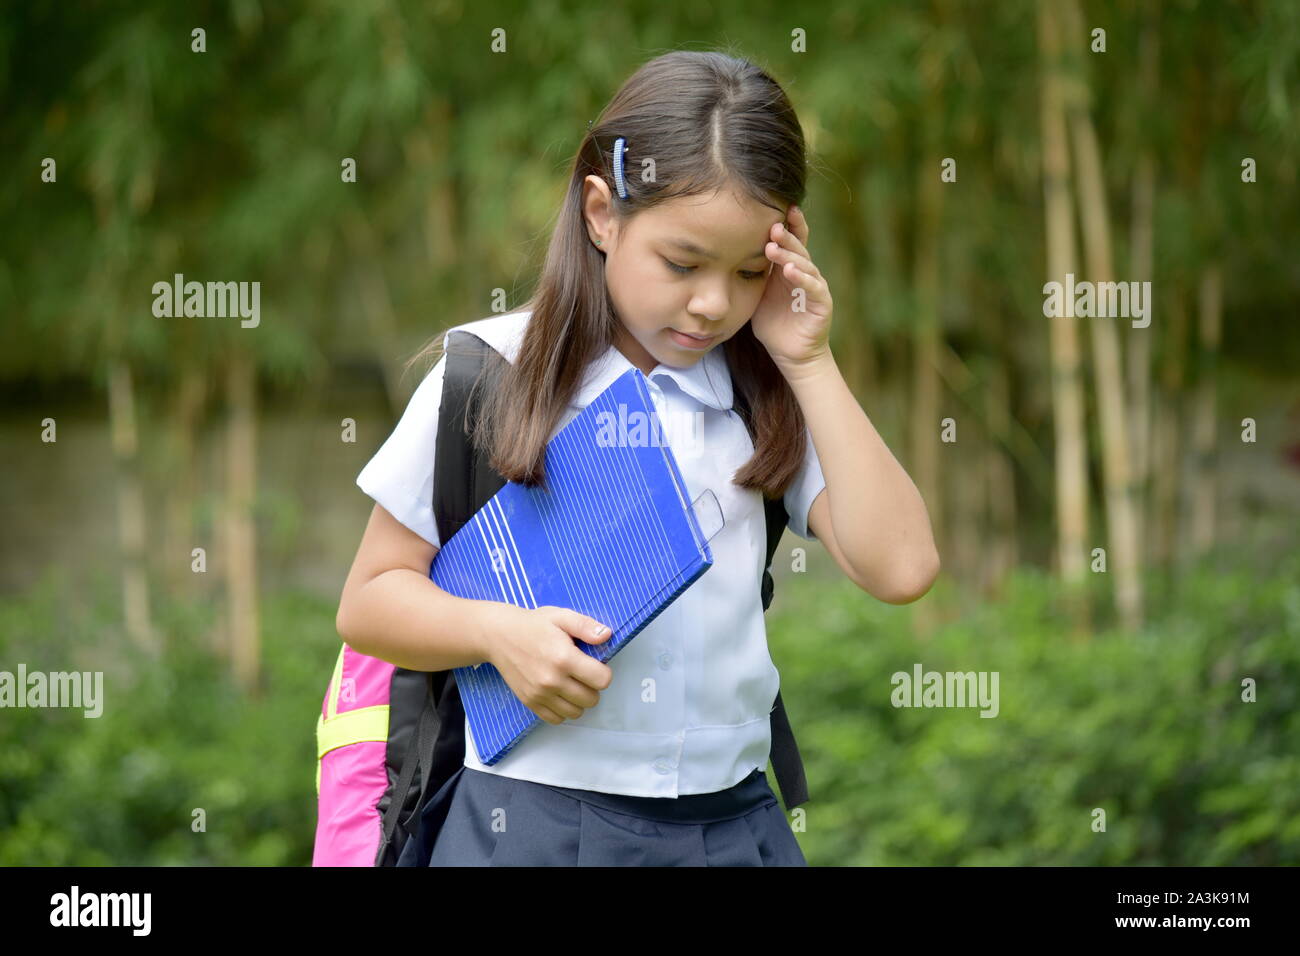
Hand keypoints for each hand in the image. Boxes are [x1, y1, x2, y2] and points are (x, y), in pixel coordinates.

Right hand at [483, 604, 613, 724]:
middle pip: (592, 699)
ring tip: (572, 683)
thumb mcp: (561, 616)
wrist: (499, 636)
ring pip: (576, 713)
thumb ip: (586, 626)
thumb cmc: (532, 624)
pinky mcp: (530, 702)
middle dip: (593, 687)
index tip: (595, 664)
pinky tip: (560, 694)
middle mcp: (552, 680)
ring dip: (579, 700)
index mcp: (564, 658)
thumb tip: (607, 636)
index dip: (603, 672)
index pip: (602, 680)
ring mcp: (540, 694)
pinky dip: (562, 710)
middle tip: (583, 673)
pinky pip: (556, 719)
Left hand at [748, 204, 833, 377]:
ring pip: (805, 264)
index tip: (776, 209)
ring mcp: (815, 287)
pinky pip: (813, 287)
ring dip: (790, 254)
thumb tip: (725, 254)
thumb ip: (751, 276)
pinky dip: (802, 277)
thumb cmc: (773, 325)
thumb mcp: (758, 296)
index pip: (790, 242)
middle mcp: (805, 274)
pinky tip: (790, 270)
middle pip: (798, 248)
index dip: (787, 226)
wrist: (791, 355)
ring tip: (774, 247)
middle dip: (786, 235)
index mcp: (788, 270)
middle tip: (772, 225)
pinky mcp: (822, 303)